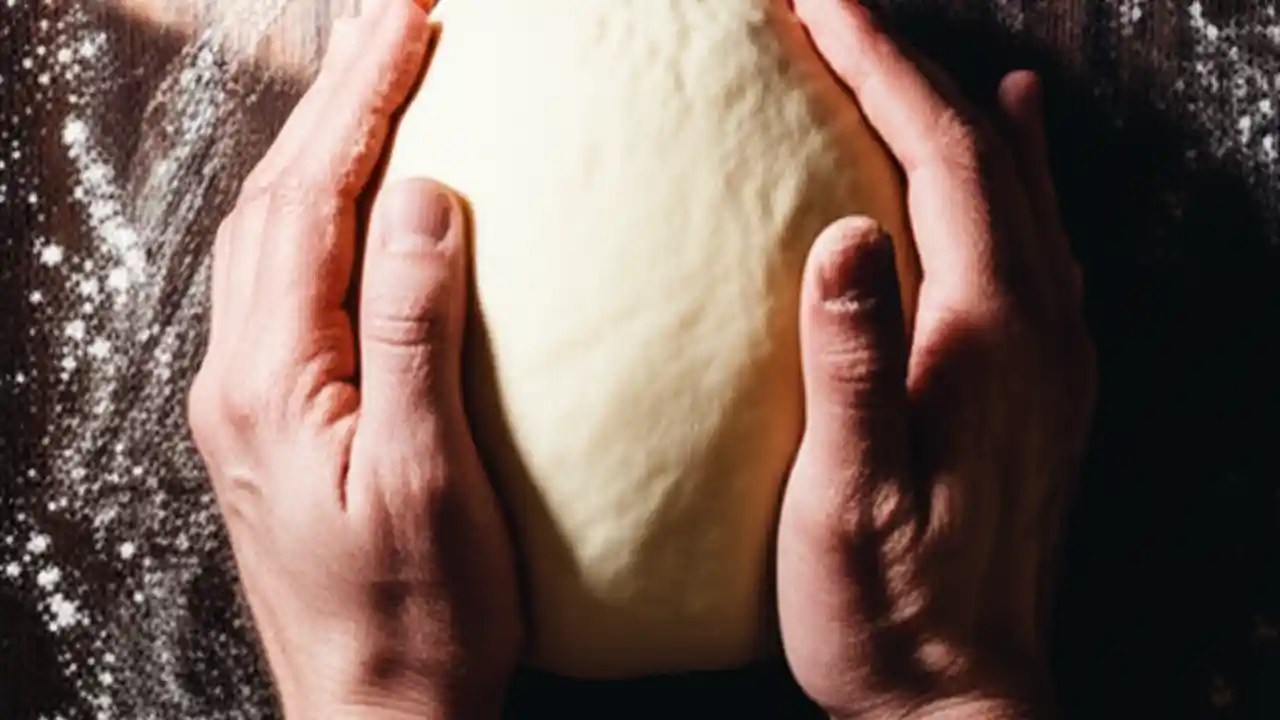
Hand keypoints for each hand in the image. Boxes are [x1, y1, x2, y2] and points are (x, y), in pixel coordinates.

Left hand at [187, 2, 519, 717]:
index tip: (417, 21)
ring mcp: (248, 401)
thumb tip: (426, 197)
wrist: (376, 718)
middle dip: (336, 95)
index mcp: (272, 384)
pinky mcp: (274, 423)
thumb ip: (415, 330)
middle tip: (400, 19)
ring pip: (269, 236)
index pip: (310, 199)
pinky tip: (360, 201)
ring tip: (379, 82)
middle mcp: (239, 379)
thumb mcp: (433, 479)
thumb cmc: (420, 618)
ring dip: (321, 147)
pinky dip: (320, 214)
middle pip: (275, 199)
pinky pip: (284, 284)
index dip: (364, 98)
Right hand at [778, 1, 1095, 717]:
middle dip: (909, 66)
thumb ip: (853, 363)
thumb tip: (843, 233)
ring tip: (924, 51)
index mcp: (990, 336)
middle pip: (985, 155)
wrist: (965, 702)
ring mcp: (1055, 356)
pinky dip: (1017, 175)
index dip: (880, 67)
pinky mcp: (1047, 387)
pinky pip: (1040, 243)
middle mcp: (1042, 327)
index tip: (818, 4)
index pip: (941, 159)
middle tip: (838, 11)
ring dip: (962, 109)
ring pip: (1020, 191)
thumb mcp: (851, 496)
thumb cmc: (886, 609)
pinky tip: (1011, 148)